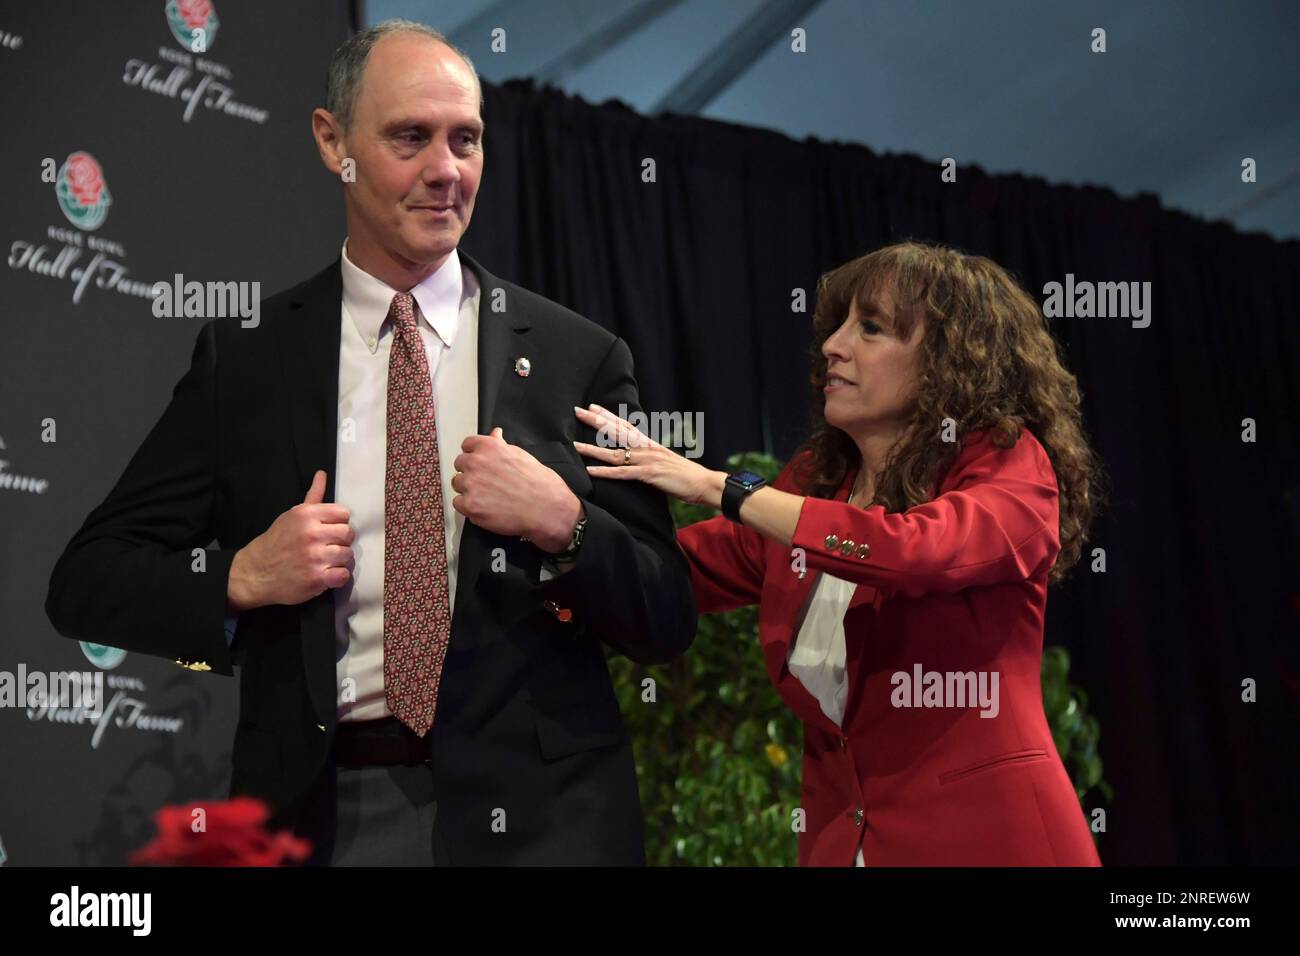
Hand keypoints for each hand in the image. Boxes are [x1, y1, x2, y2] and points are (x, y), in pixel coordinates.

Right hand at [227, 469, 354, 611]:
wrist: (255, 572)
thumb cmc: (277, 541)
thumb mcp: (292, 515)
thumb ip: (313, 495)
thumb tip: (322, 474)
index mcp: (306, 515)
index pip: (343, 513)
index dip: (338, 523)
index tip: (328, 530)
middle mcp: (311, 534)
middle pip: (348, 534)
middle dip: (340, 541)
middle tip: (327, 547)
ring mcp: (315, 558)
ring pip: (348, 555)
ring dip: (339, 560)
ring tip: (325, 561)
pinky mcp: (317, 579)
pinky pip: (344, 575)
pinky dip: (337, 577)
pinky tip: (326, 574)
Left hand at [451, 427, 582, 552]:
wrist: (546, 508)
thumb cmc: (539, 483)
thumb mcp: (521, 455)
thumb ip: (501, 445)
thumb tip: (494, 434)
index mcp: (489, 447)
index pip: (467, 444)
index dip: (474, 454)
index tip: (480, 462)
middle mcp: (476, 462)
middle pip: (460, 464)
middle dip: (470, 471)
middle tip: (486, 482)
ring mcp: (471, 484)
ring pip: (457, 483)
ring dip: (468, 489)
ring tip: (488, 496)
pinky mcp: (470, 505)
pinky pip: (458, 503)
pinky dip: (469, 506)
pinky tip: (485, 507)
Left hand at [573, 404, 725, 507]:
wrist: (704, 483)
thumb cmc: (686, 476)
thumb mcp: (665, 462)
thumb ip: (650, 457)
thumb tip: (637, 458)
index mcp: (650, 444)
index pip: (625, 426)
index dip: (608, 416)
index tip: (593, 407)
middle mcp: (647, 448)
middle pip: (616, 432)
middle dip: (596, 422)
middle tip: (578, 411)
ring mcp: (647, 460)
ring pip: (615, 453)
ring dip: (593, 450)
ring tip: (575, 445)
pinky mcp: (649, 475)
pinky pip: (623, 473)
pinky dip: (606, 472)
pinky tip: (591, 471)